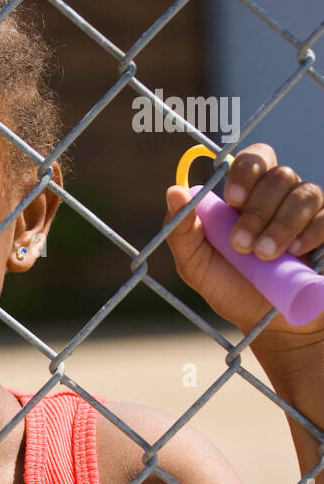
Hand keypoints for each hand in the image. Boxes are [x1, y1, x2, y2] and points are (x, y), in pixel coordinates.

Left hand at [164, 145, 323, 339]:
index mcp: (248, 195)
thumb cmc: (231, 288)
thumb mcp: (197, 266)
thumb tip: (173, 190)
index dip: (246, 171)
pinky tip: (295, 252)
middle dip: (258, 210)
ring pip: (305, 194)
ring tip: (265, 256)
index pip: (254, 159)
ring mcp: (307, 212)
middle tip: (242, 245)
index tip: (234, 199)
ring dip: (282, 224)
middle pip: (279, 176)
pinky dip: (310, 232)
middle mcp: (280, 196)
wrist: (266, 324)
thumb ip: (182, 231)